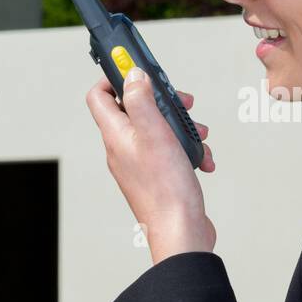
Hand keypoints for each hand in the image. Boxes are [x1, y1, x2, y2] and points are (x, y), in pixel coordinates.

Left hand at [86, 69, 216, 263]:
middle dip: (163, 102)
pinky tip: (201, 159)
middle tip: (182, 103)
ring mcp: (139, 164)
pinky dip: (187, 151)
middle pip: (135, 109)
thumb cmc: (166, 189)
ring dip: (181, 128)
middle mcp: (123, 148)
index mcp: (116, 135)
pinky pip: (170, 153)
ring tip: (198, 135)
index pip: (100, 96)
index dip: (115, 78)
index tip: (139, 70)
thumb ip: (140, 99)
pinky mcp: (157, 177)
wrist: (180, 231)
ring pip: (158, 130)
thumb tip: (131, 75)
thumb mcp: (154, 132)